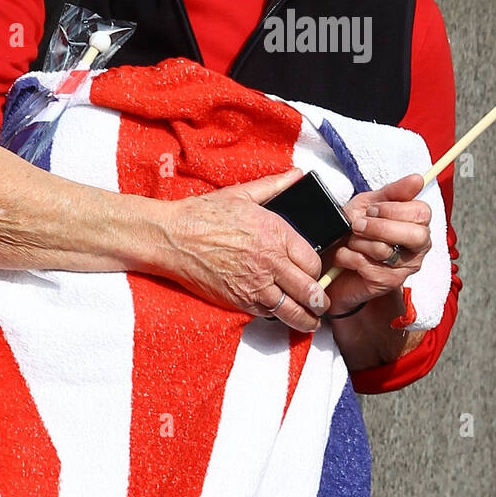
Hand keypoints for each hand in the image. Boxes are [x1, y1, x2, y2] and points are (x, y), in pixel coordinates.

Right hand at [156, 168, 329, 331]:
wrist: (173, 238)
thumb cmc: (205, 214)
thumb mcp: (243, 194)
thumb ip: (275, 186)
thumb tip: (297, 175)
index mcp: (276, 233)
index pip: (313, 261)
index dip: (318, 270)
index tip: (317, 272)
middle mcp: (270, 262)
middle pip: (308, 289)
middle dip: (319, 299)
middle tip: (322, 303)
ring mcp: (254, 285)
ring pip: (291, 309)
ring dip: (305, 318)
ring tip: (312, 321)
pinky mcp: (238, 301)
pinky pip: (266, 314)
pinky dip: (276, 317)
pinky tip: (281, 316)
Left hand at [323, 173, 431, 317]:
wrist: (331, 262)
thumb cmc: (354, 231)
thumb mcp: (368, 204)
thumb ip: (392, 193)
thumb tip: (418, 179)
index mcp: (417, 225)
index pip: (422, 213)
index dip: (394, 209)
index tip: (372, 209)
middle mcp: (417, 248)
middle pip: (416, 234)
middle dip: (380, 227)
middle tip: (358, 225)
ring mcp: (404, 268)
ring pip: (386, 250)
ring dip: (358, 242)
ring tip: (350, 242)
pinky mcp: (387, 284)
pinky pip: (368, 266)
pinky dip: (348, 257)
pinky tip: (345, 257)